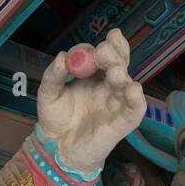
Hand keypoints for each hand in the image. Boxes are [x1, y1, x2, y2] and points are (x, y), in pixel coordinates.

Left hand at [35, 28, 145, 175]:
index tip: (109, 36)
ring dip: (122, 75)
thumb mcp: (48, 94)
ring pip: (128, 83)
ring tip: (113, 73)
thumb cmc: (56, 119)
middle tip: (104, 52)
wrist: (57, 149)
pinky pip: (135, 110)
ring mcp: (117, 103)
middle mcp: (109, 86)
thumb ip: (53, 76)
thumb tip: (63, 57)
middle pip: (120, 64)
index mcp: (94, 75)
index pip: (108, 54)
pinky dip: (136, 100)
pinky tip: (132, 90)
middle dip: (115, 55)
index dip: (112, 44)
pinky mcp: (122, 122)